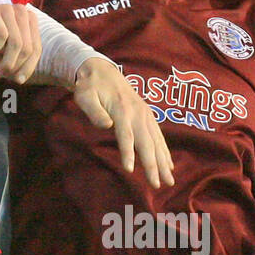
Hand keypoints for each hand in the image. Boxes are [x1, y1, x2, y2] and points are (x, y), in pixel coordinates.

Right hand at [0, 3, 39, 83]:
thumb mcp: (1, 55)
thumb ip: (14, 64)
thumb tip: (21, 79)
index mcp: (29, 20)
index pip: (37, 48)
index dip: (28, 67)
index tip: (17, 80)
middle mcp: (21, 11)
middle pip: (28, 47)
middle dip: (15, 66)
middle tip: (1, 74)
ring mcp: (7, 9)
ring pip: (17, 43)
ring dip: (5, 61)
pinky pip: (2, 35)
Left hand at [71, 58, 174, 188]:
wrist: (101, 70)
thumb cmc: (90, 86)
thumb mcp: (84, 96)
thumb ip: (94, 112)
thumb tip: (106, 126)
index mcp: (122, 110)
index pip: (126, 135)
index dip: (128, 153)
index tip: (130, 170)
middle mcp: (138, 113)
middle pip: (146, 142)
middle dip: (153, 165)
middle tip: (158, 184)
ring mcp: (145, 114)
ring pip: (157, 141)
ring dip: (164, 161)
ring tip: (170, 180)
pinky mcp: (147, 115)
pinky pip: (158, 136)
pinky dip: (165, 151)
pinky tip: (169, 164)